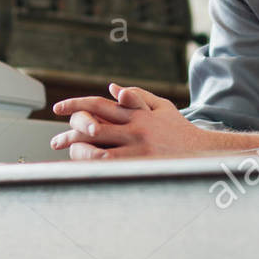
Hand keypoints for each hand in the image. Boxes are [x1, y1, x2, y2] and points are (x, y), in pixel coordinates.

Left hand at [49, 83, 214, 159]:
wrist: (203, 152)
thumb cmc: (178, 130)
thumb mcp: (161, 105)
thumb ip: (137, 95)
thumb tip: (112, 89)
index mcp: (136, 111)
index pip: (99, 104)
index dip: (75, 105)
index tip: (57, 109)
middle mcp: (136, 128)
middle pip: (93, 127)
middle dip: (70, 134)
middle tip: (55, 141)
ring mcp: (139, 148)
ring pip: (99, 149)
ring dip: (79, 152)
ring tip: (68, 155)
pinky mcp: (142, 166)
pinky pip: (112, 167)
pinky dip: (94, 167)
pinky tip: (83, 169)